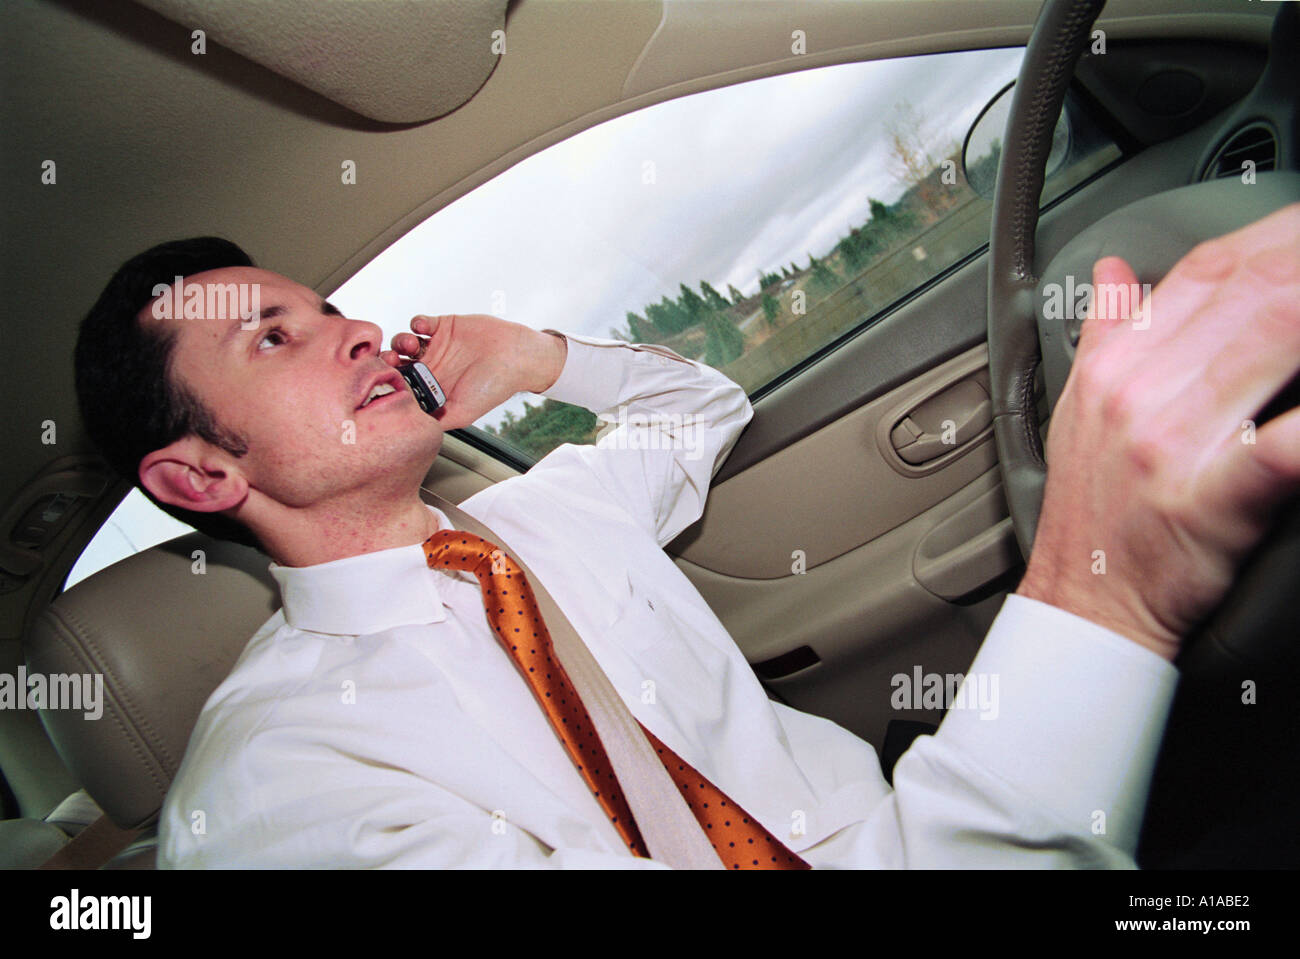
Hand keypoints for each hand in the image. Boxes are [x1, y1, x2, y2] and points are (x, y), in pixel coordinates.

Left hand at [379, 314, 566, 430]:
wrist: (516, 358)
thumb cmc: (494, 387)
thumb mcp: (464, 413)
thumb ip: (438, 420)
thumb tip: (414, 431)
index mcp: (432, 388)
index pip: (402, 385)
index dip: (391, 381)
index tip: (388, 380)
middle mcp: (431, 367)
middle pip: (397, 362)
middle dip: (389, 360)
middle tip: (391, 360)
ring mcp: (437, 346)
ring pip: (405, 342)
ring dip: (401, 341)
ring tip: (411, 344)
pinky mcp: (444, 327)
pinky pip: (421, 323)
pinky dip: (416, 323)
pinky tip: (423, 329)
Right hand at [1018, 203, 1299, 660]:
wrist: (1086, 604)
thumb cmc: (1092, 517)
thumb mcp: (1080, 412)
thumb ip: (1105, 332)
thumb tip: (1114, 273)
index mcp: (1115, 367)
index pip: (1207, 267)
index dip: (1279, 236)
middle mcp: (1138, 393)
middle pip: (1252, 287)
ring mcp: (1171, 441)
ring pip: (1277, 334)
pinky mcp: (1209, 497)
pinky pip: (1285, 442)